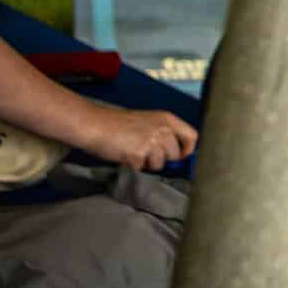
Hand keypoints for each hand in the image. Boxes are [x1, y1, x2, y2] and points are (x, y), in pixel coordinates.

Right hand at [78, 103, 196, 170]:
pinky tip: (124, 155)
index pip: (192, 136)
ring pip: (159, 164)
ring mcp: (151, 142)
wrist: (94, 125)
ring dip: (147, 164)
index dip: (187, 150)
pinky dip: (133, 166)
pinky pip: (141, 169)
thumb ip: (163, 133)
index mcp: (167, 119)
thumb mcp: (147, 122)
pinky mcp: (138, 154)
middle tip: (145, 154)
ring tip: (133, 152)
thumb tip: (178, 154)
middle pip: (175, 155)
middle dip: (162, 159)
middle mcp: (162, 129)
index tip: (180, 156)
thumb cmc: (118, 124)